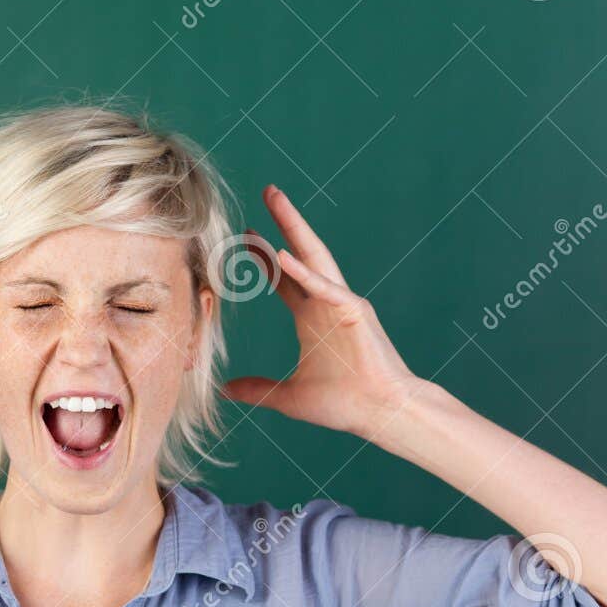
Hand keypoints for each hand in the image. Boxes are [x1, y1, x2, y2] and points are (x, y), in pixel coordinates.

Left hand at [221, 184, 421, 444]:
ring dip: (294, 226)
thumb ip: (258, 390)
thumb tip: (224, 390)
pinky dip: (304, 271)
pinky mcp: (355, 313)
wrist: (382, 414)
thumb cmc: (345, 404)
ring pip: (314, 256)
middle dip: (283, 222)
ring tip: (275, 198)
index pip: (285, 279)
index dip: (265, 258)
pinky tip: (282, 253)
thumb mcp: (290, 397)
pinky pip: (326, 287)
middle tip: (267, 192)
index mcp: (313, 318)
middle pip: (300, 253)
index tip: (246, 236)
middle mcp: (327, 303)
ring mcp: (342, 303)